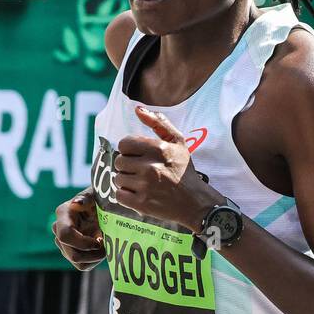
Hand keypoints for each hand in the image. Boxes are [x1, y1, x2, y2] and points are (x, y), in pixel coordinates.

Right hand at [51, 190, 104, 270]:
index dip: (83, 243)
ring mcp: (63, 243)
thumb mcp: (96, 194)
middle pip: (72, 254)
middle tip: (106, 244)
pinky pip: (82, 265)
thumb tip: (77, 203)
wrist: (103, 205)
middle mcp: (58, 229)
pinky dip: (94, 260)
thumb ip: (87, 198)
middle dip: (93, 254)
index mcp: (63, 213)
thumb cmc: (100, 197)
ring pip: (77, 261)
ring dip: (95, 257)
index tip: (100, 241)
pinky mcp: (70, 252)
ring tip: (105, 244)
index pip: (65, 235)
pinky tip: (101, 248)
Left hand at [111, 106, 218, 231]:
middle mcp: (151, 167)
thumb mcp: (177, 142)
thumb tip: (137, 109)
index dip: (129, 150)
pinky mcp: (141, 204)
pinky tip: (139, 194)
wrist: (195, 202)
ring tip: (142, 183)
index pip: (124, 144)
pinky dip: (126, 196)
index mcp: (159, 149)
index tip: (139, 156)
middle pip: (119, 161)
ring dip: (127, 181)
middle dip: (128, 166)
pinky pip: (119, 195)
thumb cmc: (183, 170)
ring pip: (117, 178)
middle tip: (142, 171)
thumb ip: (158, 123)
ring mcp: (145, 186)